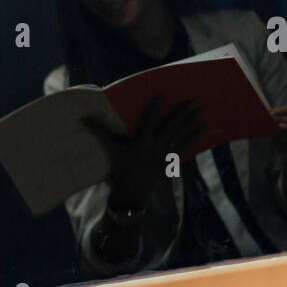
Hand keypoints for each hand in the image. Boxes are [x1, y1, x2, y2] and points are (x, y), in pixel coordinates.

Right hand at [83, 96, 203, 208]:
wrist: (131, 191)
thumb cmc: (119, 166)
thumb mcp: (110, 148)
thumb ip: (98, 131)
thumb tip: (82, 118)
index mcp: (140, 141)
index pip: (148, 120)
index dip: (154, 108)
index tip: (162, 95)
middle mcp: (154, 147)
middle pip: (171, 126)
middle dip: (182, 113)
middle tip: (193, 100)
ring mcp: (164, 154)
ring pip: (180, 135)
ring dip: (191, 122)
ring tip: (200, 110)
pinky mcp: (170, 161)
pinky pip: (185, 147)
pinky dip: (195, 137)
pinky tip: (204, 129)